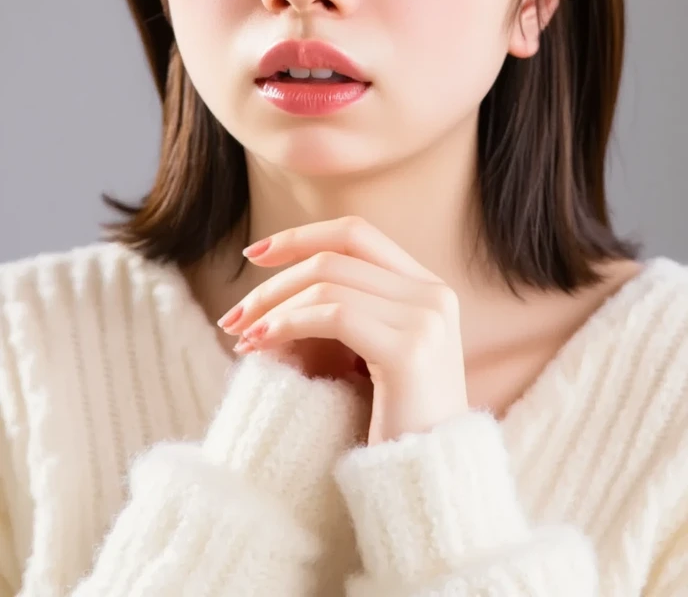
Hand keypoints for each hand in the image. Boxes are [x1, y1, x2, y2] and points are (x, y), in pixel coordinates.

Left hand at [218, 216, 468, 444]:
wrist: (430, 483)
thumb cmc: (392, 425)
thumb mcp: (371, 354)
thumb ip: (345, 310)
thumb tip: (272, 288)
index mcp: (428, 288)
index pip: (356, 233)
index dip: (300, 236)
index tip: (252, 255)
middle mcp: (434, 294)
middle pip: (335, 257)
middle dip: (274, 281)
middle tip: (233, 316)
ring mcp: (427, 319)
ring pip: (329, 284)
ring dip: (274, 306)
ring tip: (243, 337)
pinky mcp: (410, 350)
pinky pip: (334, 316)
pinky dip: (289, 324)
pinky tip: (264, 344)